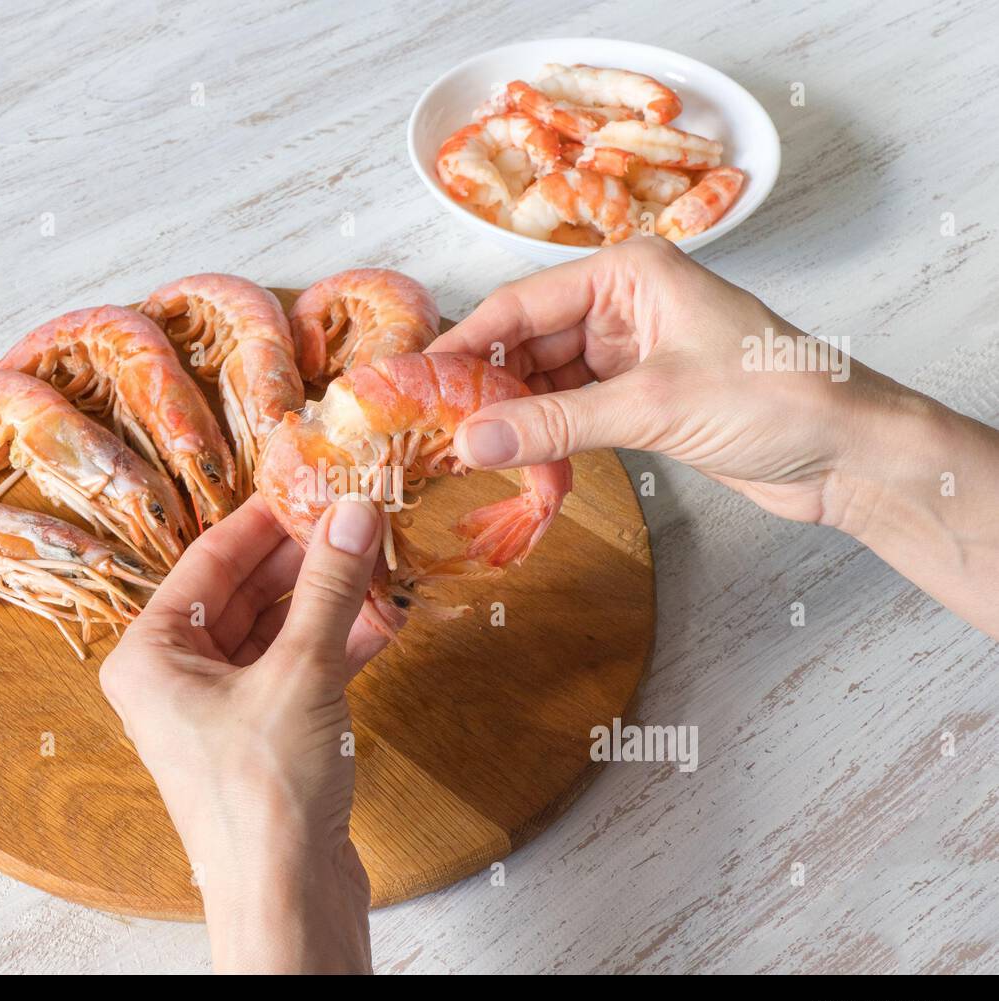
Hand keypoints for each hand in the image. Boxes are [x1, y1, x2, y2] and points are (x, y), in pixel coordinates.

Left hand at [99, 493, 387, 972]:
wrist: (287, 901)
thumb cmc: (264, 796)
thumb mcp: (301, 673)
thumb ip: (330, 589)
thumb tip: (353, 513)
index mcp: (152, 654)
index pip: (211, 559)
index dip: (268, 520)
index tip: (314, 483)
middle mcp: (177, 678)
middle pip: (248, 592)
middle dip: (310, 561)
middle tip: (362, 522)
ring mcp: (221, 709)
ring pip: (280, 631)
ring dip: (333, 601)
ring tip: (384, 563)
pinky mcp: (265, 736)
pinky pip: (301, 670)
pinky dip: (341, 645)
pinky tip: (387, 619)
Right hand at [433, 237, 998, 636]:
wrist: (846, 452)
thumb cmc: (775, 396)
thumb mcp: (653, 405)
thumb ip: (555, 425)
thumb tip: (471, 439)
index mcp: (628, 273)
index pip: (521, 305)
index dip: (465, 346)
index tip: (416, 383)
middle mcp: (623, 305)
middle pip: (526, 345)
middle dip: (488, 391)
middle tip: (438, 434)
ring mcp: (630, 353)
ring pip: (545, 385)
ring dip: (517, 423)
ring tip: (476, 458)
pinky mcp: (639, 398)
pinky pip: (571, 414)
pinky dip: (548, 441)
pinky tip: (523, 466)